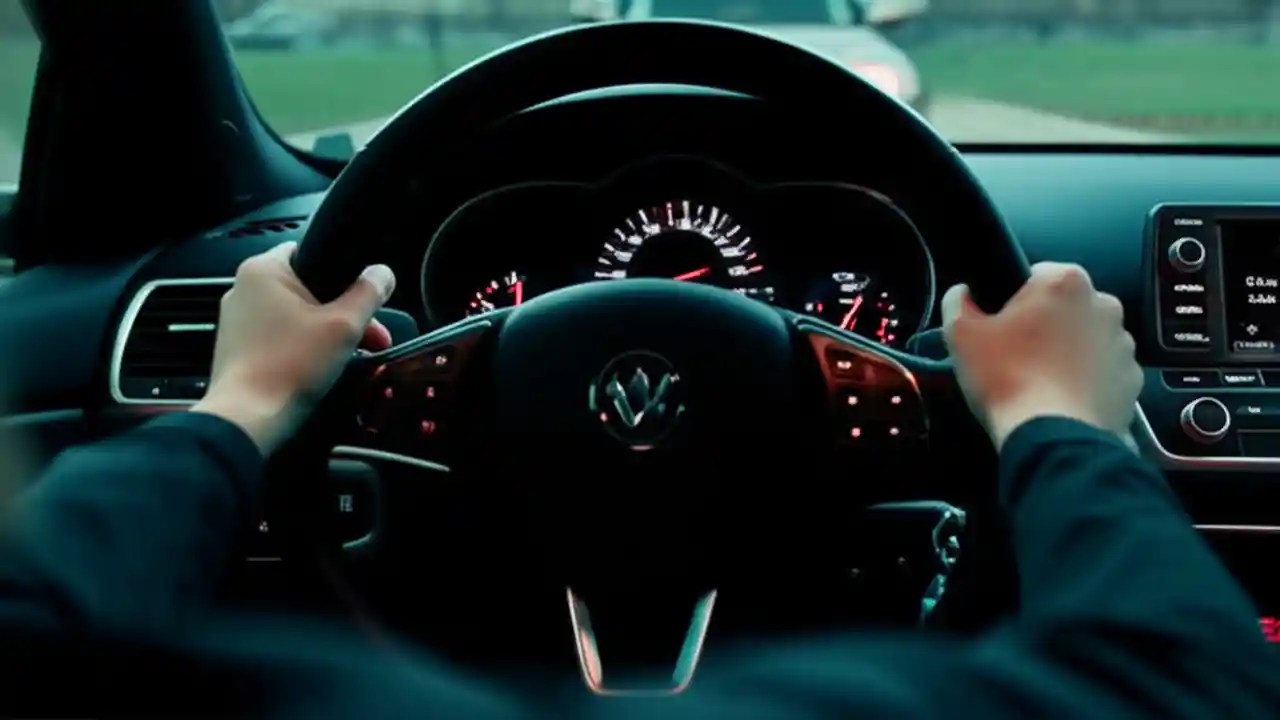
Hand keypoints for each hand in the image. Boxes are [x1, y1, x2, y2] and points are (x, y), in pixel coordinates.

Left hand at [192, 242, 395, 453]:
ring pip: (295, 315)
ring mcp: (236, 320)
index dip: (345, 272)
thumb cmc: (294, 363)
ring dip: (328, 331)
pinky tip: (324, 367)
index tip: (368, 298)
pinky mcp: (237, 349)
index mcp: (263, 270)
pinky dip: (303, 346)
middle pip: (308, 289)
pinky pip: (279, 337)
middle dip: (345, 311)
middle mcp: (243, 289)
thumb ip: (369, 293)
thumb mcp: (344, 325)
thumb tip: (383, 272)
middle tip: (374, 337)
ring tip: (355, 355)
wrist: (247, 419)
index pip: (311, 251)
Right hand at [941, 262, 1141, 450]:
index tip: (1005, 324)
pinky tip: (1064, 397)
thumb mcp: (962, 336)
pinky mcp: (1132, 379)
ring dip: (1070, 351)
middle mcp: (1103, 305)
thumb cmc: (1008, 379)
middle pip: (1067, 306)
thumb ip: (957, 302)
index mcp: (1065, 282)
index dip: (1017, 299)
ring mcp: (1123, 344)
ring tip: (1042, 380)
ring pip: (1089, 338)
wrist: (1052, 436)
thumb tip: (962, 294)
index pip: (1038, 274)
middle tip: (1020, 354)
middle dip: (1048, 324)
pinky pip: (1106, 370)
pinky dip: (1089, 380)